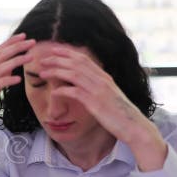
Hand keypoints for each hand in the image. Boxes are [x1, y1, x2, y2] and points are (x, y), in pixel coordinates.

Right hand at [0, 34, 35, 138]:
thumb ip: (0, 76)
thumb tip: (12, 66)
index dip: (11, 42)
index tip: (24, 37)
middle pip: (0, 55)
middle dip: (17, 46)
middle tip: (32, 41)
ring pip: (0, 67)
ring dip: (17, 60)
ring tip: (30, 57)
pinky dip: (8, 80)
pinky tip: (18, 79)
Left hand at [38, 46, 166, 169]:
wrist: (134, 126)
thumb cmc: (121, 114)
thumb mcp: (109, 96)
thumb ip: (98, 88)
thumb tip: (86, 85)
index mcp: (104, 77)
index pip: (83, 59)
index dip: (67, 53)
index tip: (54, 50)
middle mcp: (101, 80)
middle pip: (75, 63)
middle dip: (57, 59)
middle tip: (42, 59)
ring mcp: (98, 91)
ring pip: (73, 75)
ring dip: (56, 72)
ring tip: (42, 73)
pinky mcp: (95, 103)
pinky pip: (75, 93)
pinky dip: (63, 90)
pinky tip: (53, 92)